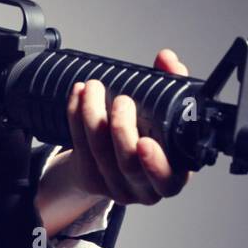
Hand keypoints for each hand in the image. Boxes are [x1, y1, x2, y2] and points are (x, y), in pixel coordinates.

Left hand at [62, 48, 193, 205]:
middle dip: (121, 129)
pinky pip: (80, 147)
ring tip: (93, 87)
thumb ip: (172, 86)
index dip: (155, 163)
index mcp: (172, 175)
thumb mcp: (167, 114)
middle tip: (121, 101)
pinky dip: (76, 117)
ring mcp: (116, 187)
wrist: (119, 162)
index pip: (167, 179)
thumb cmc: (151, 135)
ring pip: (100, 154)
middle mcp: (145, 188)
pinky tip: (78, 95)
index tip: (145, 141)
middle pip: (129, 165)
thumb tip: (168, 59)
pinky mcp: (91, 179)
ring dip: (93, 116)